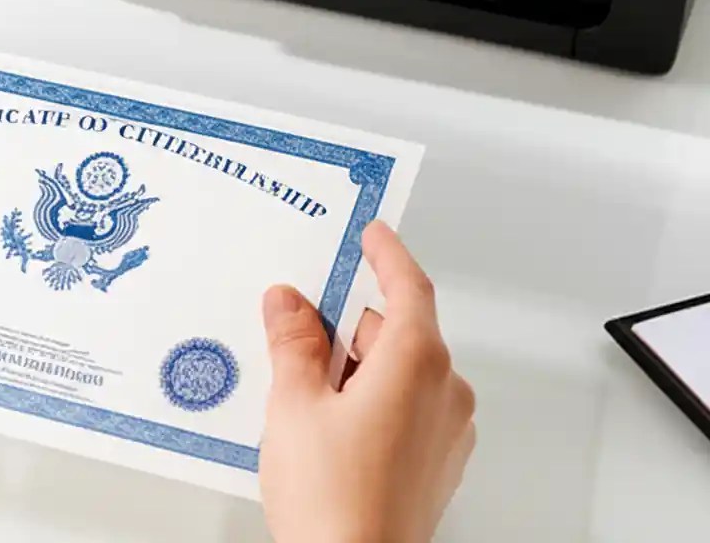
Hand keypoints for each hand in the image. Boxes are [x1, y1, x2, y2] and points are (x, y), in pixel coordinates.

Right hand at [258, 221, 474, 542]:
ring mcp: (447, 431)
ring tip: (301, 399)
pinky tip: (326, 429)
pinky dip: (371, 402)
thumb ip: (293, 344)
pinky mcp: (437, 462)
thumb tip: (289, 304)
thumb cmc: (335, 503)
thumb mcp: (294, 405)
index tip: (374, 233)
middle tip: (295, 331)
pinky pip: (406, 409)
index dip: (387, 254)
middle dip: (348, 328)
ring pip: (399, 373)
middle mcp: (445, 392)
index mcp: (417, 363)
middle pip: (397, 332)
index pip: (409, 287)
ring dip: (356, 370)